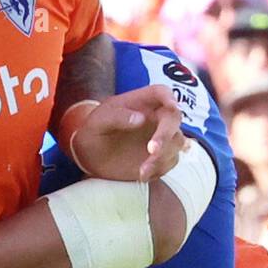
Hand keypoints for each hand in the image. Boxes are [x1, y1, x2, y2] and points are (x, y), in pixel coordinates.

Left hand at [70, 85, 186, 181]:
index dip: (169, 97)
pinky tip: (142, 175)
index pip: (161, 92)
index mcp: (141, 102)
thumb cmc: (94, 132)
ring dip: (163, 156)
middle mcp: (155, 117)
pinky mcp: (161, 156)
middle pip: (174, 118)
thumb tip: (141, 118)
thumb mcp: (98, 122)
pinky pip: (171, 160)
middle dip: (166, 134)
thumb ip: (117, 117)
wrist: (90, 156)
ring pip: (176, 142)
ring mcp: (161, 136)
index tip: (171, 106)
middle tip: (152, 151)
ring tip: (142, 170)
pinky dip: (160, 168)